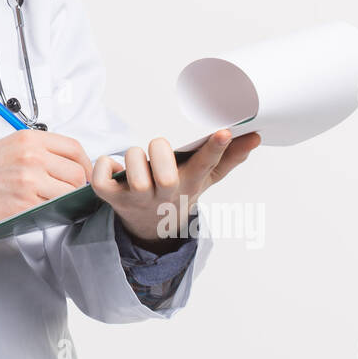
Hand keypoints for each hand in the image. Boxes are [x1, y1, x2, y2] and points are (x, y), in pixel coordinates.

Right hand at [0, 131, 93, 228]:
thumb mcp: (11, 144)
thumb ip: (41, 151)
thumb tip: (69, 165)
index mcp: (30, 140)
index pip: (74, 149)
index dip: (86, 163)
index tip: (85, 173)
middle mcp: (32, 158)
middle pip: (77, 174)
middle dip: (79, 186)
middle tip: (71, 192)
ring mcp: (29, 183)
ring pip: (69, 195)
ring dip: (67, 201)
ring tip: (56, 202)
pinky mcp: (24, 206)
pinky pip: (52, 211)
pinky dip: (53, 213)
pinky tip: (44, 210)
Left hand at [91, 130, 261, 243]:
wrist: (150, 226)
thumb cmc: (178, 191)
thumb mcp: (204, 178)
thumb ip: (229, 158)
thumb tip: (255, 137)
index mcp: (189, 183)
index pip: (206, 166)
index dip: (215, 149)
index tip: (224, 131)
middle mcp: (164, 193)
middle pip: (166, 176)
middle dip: (160, 153)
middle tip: (159, 149)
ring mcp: (138, 198)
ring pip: (135, 176)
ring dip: (133, 158)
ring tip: (136, 161)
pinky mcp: (112, 198)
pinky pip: (102, 181)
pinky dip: (102, 167)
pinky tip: (111, 166)